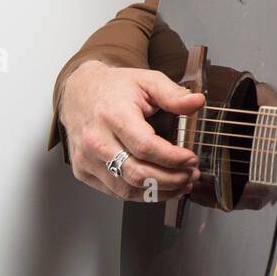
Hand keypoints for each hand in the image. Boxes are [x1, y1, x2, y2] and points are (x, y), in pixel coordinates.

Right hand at [59, 60, 202, 200]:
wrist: (79, 92)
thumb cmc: (115, 88)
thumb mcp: (147, 81)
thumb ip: (173, 94)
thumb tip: (197, 102)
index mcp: (113, 115)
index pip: (145, 147)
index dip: (172, 158)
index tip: (192, 159)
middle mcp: (96, 140)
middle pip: (137, 173)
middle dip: (171, 179)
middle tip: (191, 174)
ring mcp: (86, 159)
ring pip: (127, 189)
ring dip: (160, 191)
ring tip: (182, 184)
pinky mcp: (83, 171)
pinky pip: (116, 192)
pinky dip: (141, 194)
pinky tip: (160, 187)